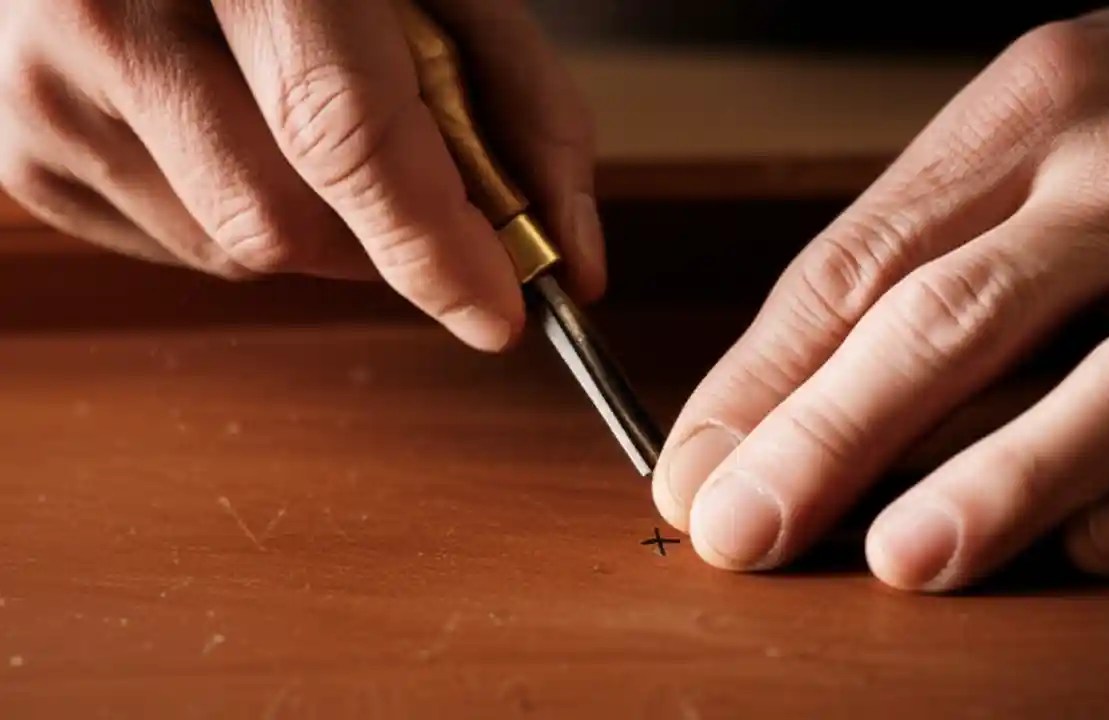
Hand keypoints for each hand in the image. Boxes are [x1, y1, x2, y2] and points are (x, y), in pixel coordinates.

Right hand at [0, 0, 601, 350]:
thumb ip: (520, 108)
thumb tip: (574, 262)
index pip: (345, 133)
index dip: (434, 244)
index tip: (503, 314)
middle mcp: (110, 10)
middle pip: (288, 223)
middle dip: (383, 237)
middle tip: (418, 186)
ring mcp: (41, 87)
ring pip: (238, 253)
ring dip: (316, 226)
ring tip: (303, 120)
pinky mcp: (22, 154)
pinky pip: (184, 251)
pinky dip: (244, 221)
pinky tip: (236, 135)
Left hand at [652, 0, 1108, 590]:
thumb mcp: (1038, 123)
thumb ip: (929, 243)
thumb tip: (787, 398)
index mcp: (1032, 110)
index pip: (858, 263)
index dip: (764, 381)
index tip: (698, 472)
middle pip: (954, 317)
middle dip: (833, 437)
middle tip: (744, 531)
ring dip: (1002, 478)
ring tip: (903, 559)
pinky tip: (1100, 541)